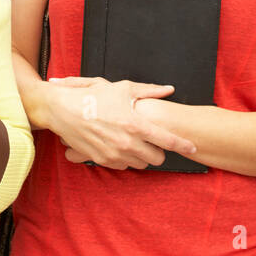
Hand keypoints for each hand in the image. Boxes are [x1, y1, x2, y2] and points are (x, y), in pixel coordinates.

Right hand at [45, 76, 195, 169]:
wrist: (63, 110)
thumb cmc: (93, 97)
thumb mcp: (122, 89)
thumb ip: (149, 91)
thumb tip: (169, 90)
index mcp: (135, 124)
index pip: (167, 140)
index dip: (183, 144)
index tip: (192, 146)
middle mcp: (127, 143)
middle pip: (156, 158)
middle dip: (158, 150)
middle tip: (153, 139)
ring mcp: (114, 154)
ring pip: (141, 164)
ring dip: (142, 155)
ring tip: (135, 141)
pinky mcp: (102, 160)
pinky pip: (123, 166)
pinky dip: (125, 158)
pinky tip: (120, 145)